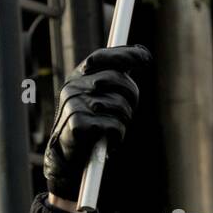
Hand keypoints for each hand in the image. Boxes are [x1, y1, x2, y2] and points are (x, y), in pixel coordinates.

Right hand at [43, 45, 150, 200]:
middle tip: (126, 111)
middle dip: (131, 97)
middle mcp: (73, 87)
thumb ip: (117, 76)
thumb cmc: (90, 125)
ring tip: (109, 129)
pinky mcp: (78, 124)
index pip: (101, 57)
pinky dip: (117, 136)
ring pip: (120, 106)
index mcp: (77, 78)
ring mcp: (74, 105)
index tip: (145, 57)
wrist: (67, 159)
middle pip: (118, 79)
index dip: (125, 54)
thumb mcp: (100, 97)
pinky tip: (105, 141)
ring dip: (123, 121)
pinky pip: (115, 126)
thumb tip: (144, 53)